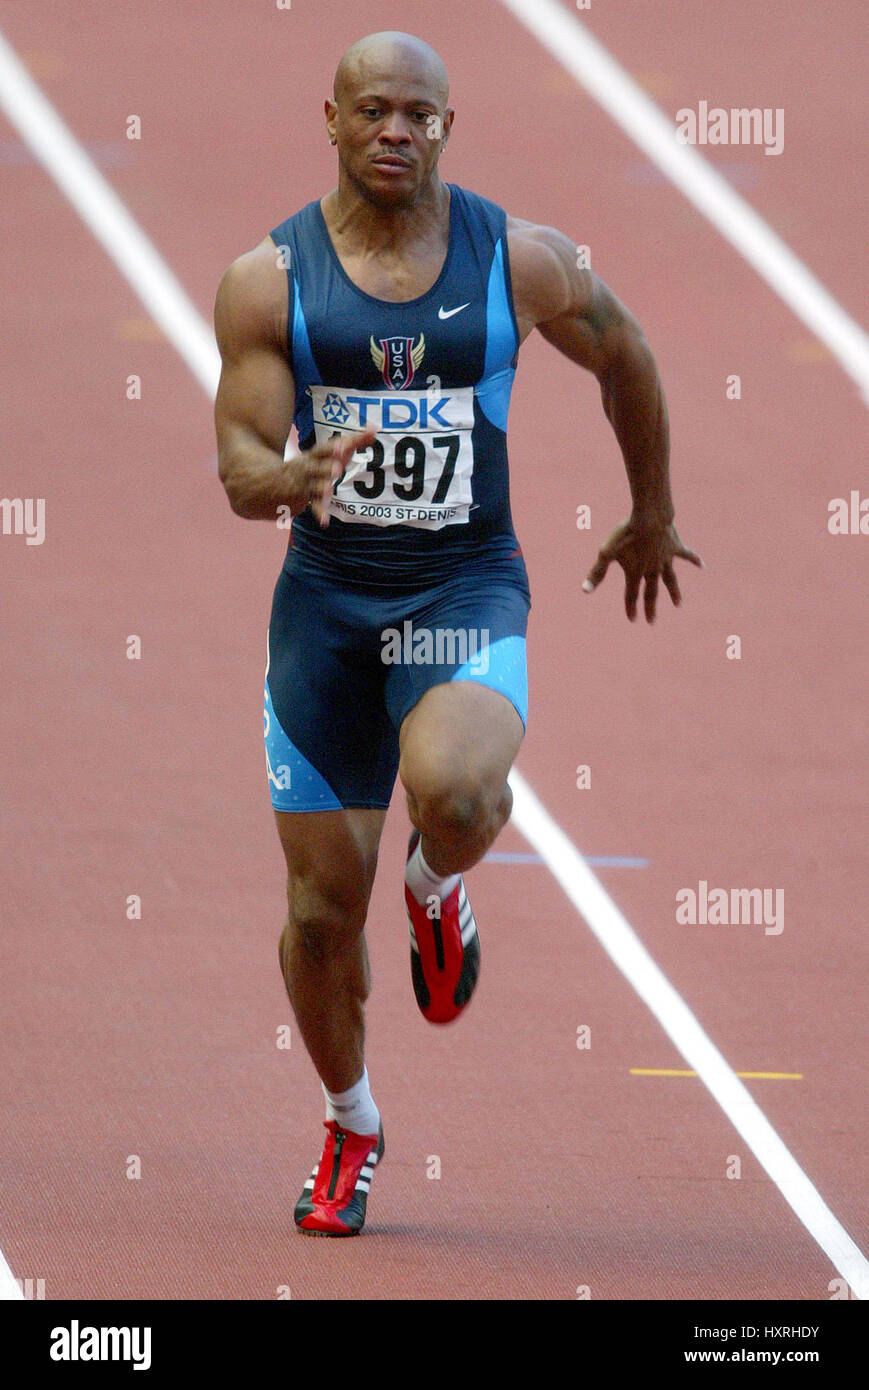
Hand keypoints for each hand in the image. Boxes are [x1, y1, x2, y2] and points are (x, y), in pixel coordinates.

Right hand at [294, 428, 377, 526]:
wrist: (272, 482)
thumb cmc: (311, 464)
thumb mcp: (329, 452)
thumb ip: (353, 441)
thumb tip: (374, 428)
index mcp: (314, 456)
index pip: (325, 449)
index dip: (333, 448)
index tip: (343, 446)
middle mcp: (308, 468)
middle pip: (317, 467)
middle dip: (326, 467)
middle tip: (337, 469)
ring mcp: (305, 484)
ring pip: (314, 487)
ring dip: (321, 488)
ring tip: (329, 490)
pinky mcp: (304, 499)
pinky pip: (313, 506)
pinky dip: (320, 513)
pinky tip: (325, 521)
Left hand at [582, 516, 702, 621]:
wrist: (649, 518)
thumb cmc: (626, 533)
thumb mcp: (606, 552)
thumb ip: (596, 572)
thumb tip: (584, 591)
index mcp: (636, 572)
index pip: (631, 594)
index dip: (630, 607)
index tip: (632, 619)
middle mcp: (652, 569)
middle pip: (651, 592)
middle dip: (650, 608)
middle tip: (651, 622)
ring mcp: (665, 559)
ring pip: (670, 580)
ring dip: (674, 592)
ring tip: (678, 605)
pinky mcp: (675, 547)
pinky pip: (686, 555)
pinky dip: (694, 560)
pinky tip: (702, 565)